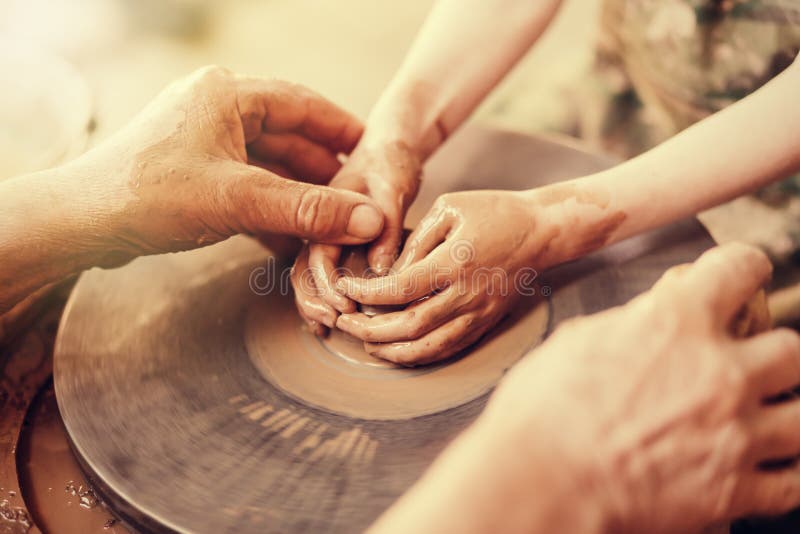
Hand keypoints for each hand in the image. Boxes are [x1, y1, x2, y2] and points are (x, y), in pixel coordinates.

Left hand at [68, 65, 384, 262]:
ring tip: (332, 227)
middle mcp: (217, 110)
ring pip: (269, 168)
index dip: (343, 131)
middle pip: (289, 139)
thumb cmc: (149, 195)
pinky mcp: (195, 176)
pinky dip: (271, 213)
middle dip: (324, 174)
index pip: (304, 105)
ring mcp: (204, 143)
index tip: (374, 153)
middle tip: (359, 201)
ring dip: (299, 199)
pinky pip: (248, 189)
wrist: (81, 224)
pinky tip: (292, 242)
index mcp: (228, 94)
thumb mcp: (240, 200)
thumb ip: (309, 210)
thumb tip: (372, 220)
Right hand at [291, 137, 421, 332]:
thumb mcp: (394, 184)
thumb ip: (387, 223)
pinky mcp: (336, 240)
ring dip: (316, 301)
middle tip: (334, 323)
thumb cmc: (392, 157)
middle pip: (304, 268)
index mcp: (326, 208)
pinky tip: (335, 315)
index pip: (317, 253)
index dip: (326, 284)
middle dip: (314, 300)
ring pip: (310, 273)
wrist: (391, 142)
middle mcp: (319, 224)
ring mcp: (324, 233)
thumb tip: (381, 267)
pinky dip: (325, 294)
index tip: (345, 306)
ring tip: (329, 328)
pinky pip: (324, 271)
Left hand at [334, 189, 554, 363]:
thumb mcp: (449, 208)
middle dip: (369, 330)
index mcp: (455, 262)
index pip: (399, 289)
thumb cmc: (494, 211)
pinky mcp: (485, 324)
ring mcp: (478, 314)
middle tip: (343, 324)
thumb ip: (416, 241)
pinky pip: (448, 350)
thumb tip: (388, 273)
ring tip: (365, 344)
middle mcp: (467, 294)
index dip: (366, 294)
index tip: (345, 287)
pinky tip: (397, 351)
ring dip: (391, 351)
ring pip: (429, 347)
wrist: (542, 231)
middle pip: (409, 327)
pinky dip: (419, 356)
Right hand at [372, 244, 799, 532]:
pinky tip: (762, 469)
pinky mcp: (734, 492)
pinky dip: (780, 476)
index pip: (737, 270)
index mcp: (676, 322)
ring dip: (781, 413)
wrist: (541, 482)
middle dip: (770, 352)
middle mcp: (719, 371)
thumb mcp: (577, 341)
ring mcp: (734, 434)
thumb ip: (629, 323)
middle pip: (788, 349)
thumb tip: (647, 316)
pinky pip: (790, 485)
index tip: (747, 272)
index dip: (744, 267)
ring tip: (759, 418)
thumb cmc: (543, 412)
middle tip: (747, 362)